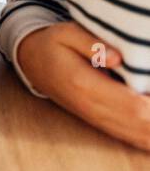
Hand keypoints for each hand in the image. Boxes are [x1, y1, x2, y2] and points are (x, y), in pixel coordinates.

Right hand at [16, 22, 149, 150]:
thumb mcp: (64, 32)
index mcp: (85, 86)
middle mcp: (94, 109)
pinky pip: (135, 138)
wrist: (32, 63)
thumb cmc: (52, 44)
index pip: (133, 105)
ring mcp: (99, 120)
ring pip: (141, 137)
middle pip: (143, 126)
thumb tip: (117, 57)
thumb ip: (90, 42)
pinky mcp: (104, 124)